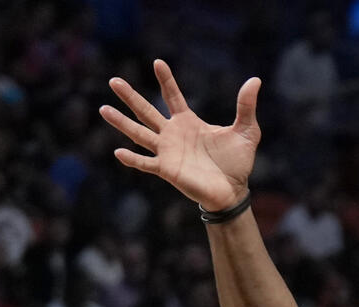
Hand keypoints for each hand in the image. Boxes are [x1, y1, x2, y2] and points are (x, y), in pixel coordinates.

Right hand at [102, 60, 260, 213]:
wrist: (234, 191)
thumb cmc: (238, 163)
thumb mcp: (246, 131)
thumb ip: (246, 106)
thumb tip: (255, 81)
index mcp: (188, 122)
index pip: (172, 96)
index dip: (166, 80)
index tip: (158, 62)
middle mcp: (173, 134)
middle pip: (146, 111)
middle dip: (130, 96)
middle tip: (114, 80)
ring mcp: (167, 151)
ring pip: (139, 133)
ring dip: (121, 122)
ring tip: (103, 108)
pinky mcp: (167, 170)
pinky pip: (146, 163)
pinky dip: (132, 159)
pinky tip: (118, 152)